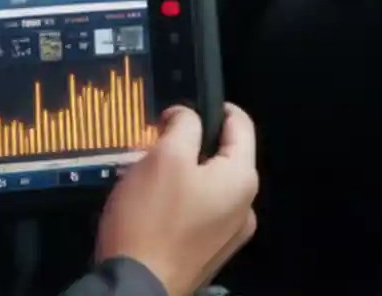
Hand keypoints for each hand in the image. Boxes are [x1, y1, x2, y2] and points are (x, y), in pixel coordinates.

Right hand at [95, 103, 258, 295]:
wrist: (137, 287)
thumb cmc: (152, 218)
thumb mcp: (164, 157)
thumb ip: (183, 125)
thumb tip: (187, 116)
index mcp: (242, 179)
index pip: (241, 125)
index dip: (215, 106)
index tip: (184, 104)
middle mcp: (244, 207)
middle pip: (223, 157)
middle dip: (191, 143)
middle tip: (156, 140)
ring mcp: (228, 234)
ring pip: (208, 185)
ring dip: (182, 172)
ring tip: (148, 171)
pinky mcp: (208, 253)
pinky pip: (199, 212)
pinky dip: (180, 200)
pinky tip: (152, 203)